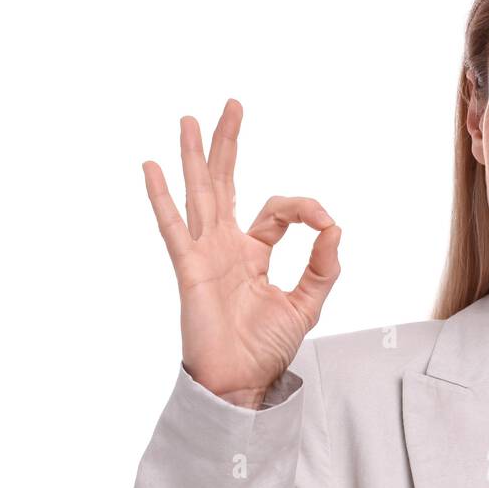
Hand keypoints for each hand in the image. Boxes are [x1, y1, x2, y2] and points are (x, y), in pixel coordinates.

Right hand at [142, 98, 340, 404]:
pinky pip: (174, 228)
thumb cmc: (265, 349)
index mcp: (254, 254)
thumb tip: (336, 228)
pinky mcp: (190, 269)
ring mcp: (205, 255)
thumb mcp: (307, 304)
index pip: (278, 213)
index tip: (327, 222)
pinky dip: (162, 198)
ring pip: (200, 195)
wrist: (241, 382)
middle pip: (226, 184)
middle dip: (229, 145)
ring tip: (189, 120)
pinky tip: (152, 167)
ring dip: (195, 156)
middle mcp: (227, 247)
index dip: (305, 209)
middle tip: (232, 105)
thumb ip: (323, 267)